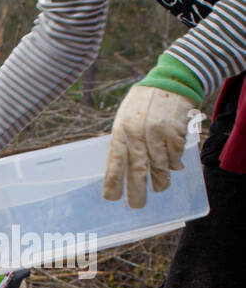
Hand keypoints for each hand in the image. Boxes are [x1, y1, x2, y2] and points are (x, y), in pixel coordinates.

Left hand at [102, 86, 195, 207]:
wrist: (170, 81)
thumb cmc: (142, 103)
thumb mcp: (124, 119)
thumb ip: (123, 141)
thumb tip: (120, 168)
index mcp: (121, 132)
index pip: (114, 163)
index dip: (113, 182)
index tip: (111, 198)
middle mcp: (138, 135)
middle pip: (137, 170)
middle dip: (137, 191)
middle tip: (137, 205)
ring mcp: (158, 134)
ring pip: (159, 166)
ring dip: (160, 180)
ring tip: (160, 187)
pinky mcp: (176, 132)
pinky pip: (174, 156)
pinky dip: (174, 163)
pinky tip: (173, 165)